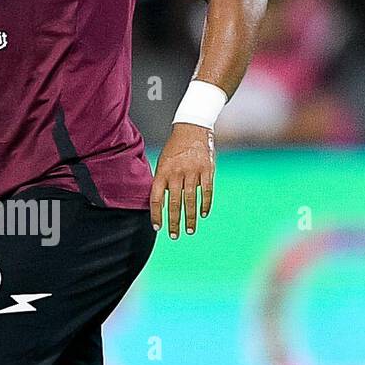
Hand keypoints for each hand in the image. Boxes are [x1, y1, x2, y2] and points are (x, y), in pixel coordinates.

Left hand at [151, 123, 214, 237]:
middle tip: (175, 236)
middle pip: (175, 203)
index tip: (158, 227)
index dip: (157, 214)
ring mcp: (193, 171)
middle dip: (174, 222)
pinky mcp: (207, 169)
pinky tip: (203, 214)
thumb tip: (159, 204)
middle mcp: (177, 172)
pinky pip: (206, 191)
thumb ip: (162, 181)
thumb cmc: (174, 148)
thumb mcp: (162, 162)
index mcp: (163, 172)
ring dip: (190, 217)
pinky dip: (205, 204)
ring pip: (191, 200)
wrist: (192, 128)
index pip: (157, 198)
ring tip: (190, 230)